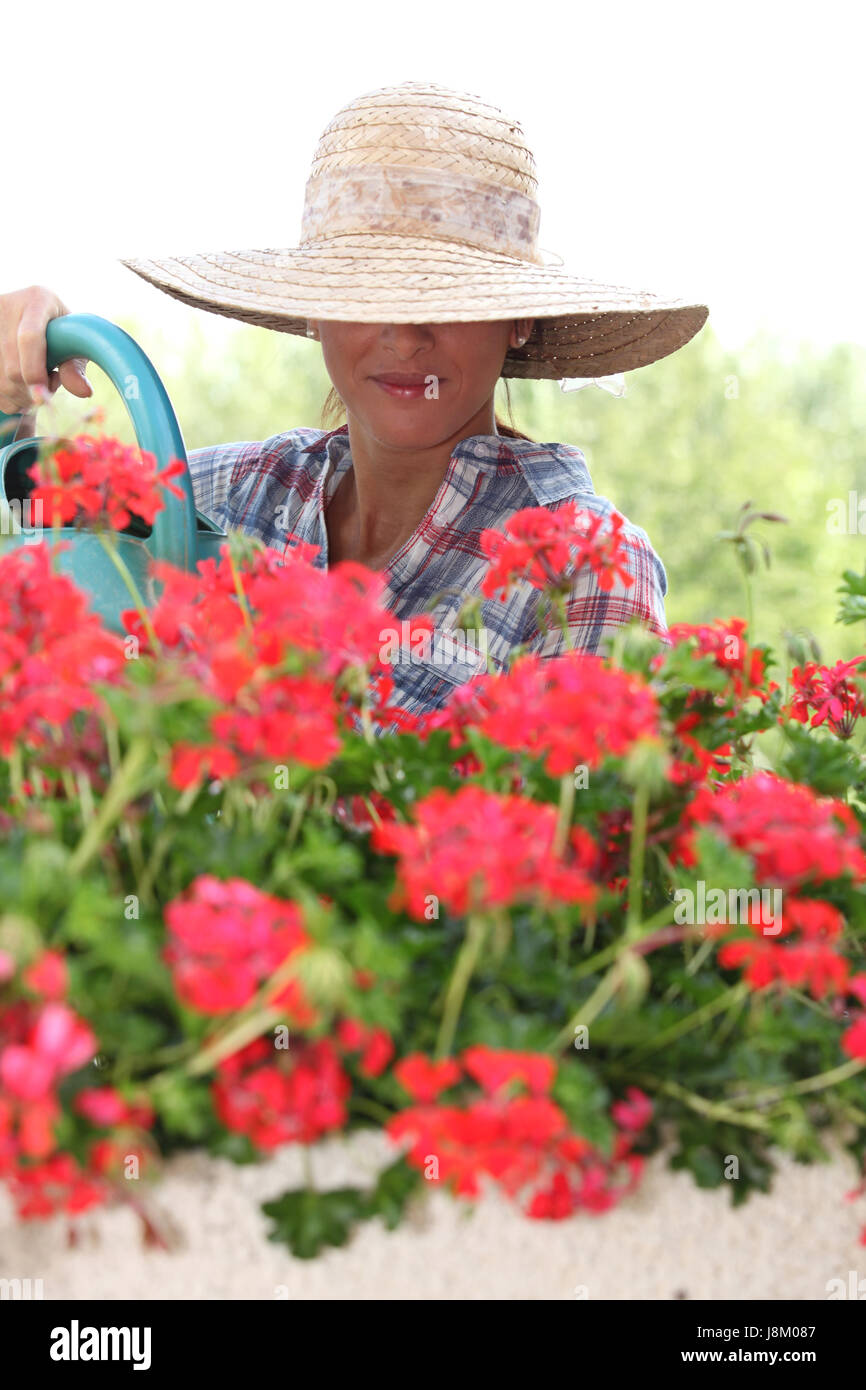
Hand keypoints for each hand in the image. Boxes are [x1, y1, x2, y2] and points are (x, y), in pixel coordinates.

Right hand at [0, 285, 92, 415]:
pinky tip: (16, 385)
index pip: (29, 337)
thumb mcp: (74, 344)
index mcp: (38, 300)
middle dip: (30, 391)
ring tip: (32, 385)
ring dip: (18, 395)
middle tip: (44, 391)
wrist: (32, 319)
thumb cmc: (61, 334)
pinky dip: (4, 395)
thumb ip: (76, 367)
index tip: (43, 393)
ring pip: (1, 378)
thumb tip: (84, 391)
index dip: (35, 371)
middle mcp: (9, 305)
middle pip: (13, 367)